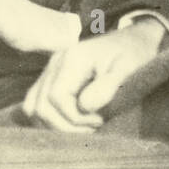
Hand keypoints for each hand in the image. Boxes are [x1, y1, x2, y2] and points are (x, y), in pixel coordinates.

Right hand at [22, 21, 167, 132]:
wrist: (134, 41)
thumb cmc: (134, 55)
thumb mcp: (128, 68)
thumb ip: (107, 86)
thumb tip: (84, 107)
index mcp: (72, 58)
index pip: (56, 98)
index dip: (74, 117)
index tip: (99, 120)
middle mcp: (55, 62)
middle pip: (40, 106)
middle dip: (65, 125)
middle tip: (93, 127)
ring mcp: (51, 70)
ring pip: (33, 107)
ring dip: (55, 125)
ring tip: (84, 126)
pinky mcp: (52, 78)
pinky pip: (36, 103)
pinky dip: (49, 119)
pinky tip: (72, 123)